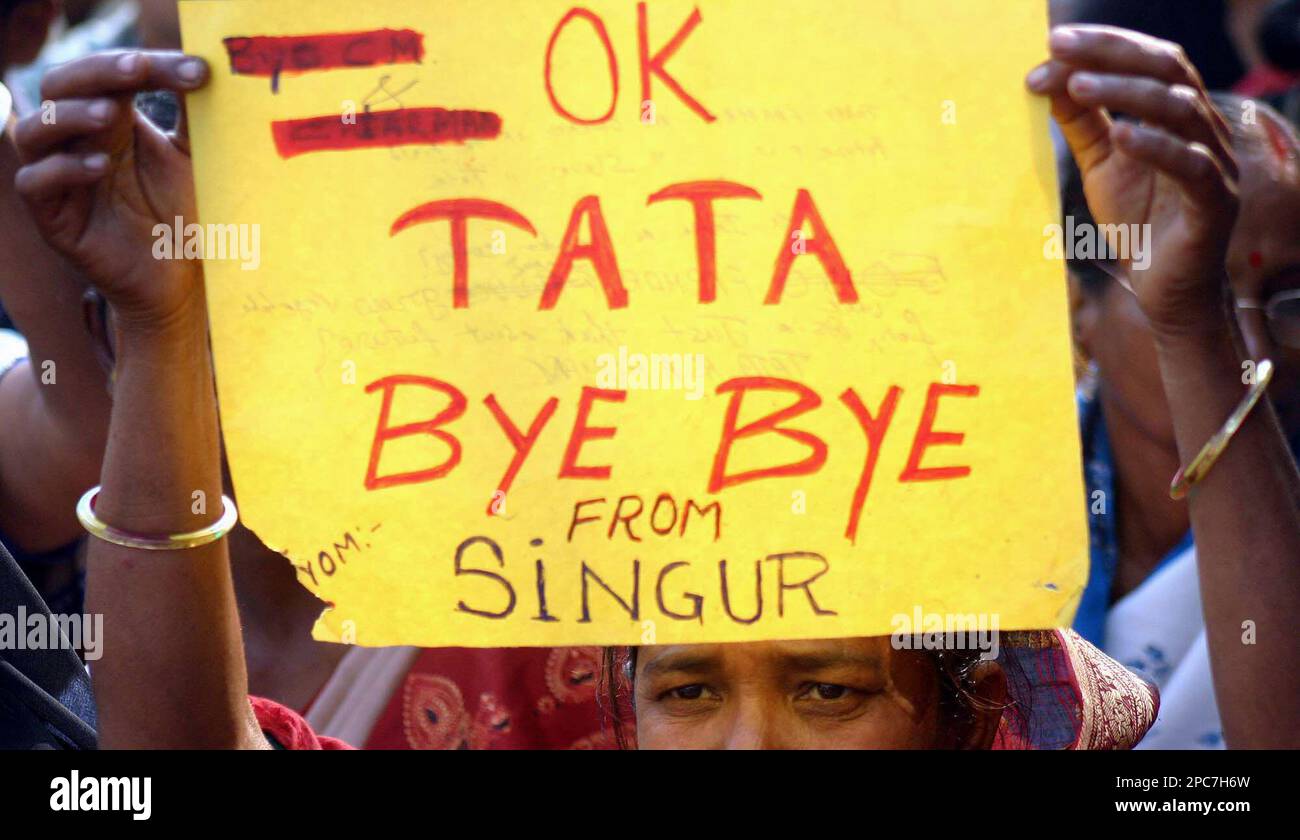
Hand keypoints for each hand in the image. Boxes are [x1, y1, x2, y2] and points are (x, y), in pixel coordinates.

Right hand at [12, 51, 209, 331]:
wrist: (181, 282)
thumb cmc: (186, 217)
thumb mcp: (195, 161)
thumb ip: (197, 117)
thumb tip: (211, 66)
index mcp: (112, 121)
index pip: (110, 74)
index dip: (147, 65)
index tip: (198, 70)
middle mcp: (79, 142)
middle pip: (60, 86)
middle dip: (97, 72)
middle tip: (138, 70)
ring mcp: (61, 180)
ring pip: (34, 130)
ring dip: (69, 116)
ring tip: (109, 115)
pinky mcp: (55, 220)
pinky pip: (35, 184)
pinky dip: (62, 169)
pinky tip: (99, 167)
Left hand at [1027, 26, 1238, 337]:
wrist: (1163, 290)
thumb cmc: (1136, 223)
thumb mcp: (1100, 165)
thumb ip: (1081, 123)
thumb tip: (1048, 78)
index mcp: (1176, 116)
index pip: (1150, 61)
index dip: (1106, 44)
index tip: (1054, 42)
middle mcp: (1202, 130)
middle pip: (1167, 71)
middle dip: (1112, 54)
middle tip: (1060, 49)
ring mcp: (1214, 164)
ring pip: (1180, 110)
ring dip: (1127, 93)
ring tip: (1080, 86)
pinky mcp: (1215, 203)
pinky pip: (1191, 166)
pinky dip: (1157, 146)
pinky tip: (1122, 136)